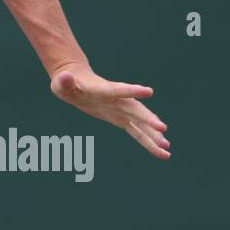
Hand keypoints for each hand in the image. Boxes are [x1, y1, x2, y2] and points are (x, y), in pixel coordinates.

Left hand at [49, 61, 169, 159]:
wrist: (75, 81)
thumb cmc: (66, 82)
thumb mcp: (62, 82)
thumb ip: (65, 81)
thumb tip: (65, 77)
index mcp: (103, 90)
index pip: (118, 90)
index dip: (132, 91)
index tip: (149, 91)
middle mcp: (116, 99)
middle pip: (135, 109)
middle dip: (148, 119)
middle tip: (163, 129)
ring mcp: (120, 109)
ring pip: (140, 123)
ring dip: (153, 135)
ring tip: (167, 148)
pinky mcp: (120, 118)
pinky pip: (137, 132)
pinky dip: (148, 141)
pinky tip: (161, 152)